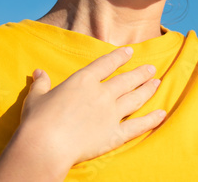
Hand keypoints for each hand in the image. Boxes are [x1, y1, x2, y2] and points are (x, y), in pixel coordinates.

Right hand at [14, 47, 164, 168]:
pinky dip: (151, 119)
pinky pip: (138, 126)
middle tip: (152, 68)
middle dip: (140, 73)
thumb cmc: (37, 121)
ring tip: (157, 83)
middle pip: (126, 80)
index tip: (130, 52)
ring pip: (135, 98)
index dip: (119, 56)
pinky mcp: (114, 134)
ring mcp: (110, 114)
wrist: (46, 146)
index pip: (106, 64)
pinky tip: (162, 114)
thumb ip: (41, 84)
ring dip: (148, 89)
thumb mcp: (36, 98)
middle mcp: (101, 93)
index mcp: (83, 81)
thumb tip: (38, 72)